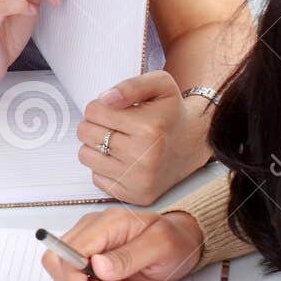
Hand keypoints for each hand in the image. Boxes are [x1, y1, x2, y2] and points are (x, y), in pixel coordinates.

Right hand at [40, 206, 204, 280]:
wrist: (181, 242)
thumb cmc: (173, 241)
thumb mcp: (160, 247)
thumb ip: (128, 257)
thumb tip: (96, 265)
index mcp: (106, 223)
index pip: (70, 251)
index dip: (74, 279)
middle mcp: (90, 230)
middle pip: (55, 260)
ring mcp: (87, 242)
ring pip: (61, 271)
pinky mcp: (88, 256)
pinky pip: (72, 276)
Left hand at [77, 71, 209, 202]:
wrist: (194, 143)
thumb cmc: (172, 113)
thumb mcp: (160, 85)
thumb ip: (130, 86)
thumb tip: (105, 99)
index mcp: (148, 128)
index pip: (92, 111)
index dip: (101, 106)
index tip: (117, 110)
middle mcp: (144, 157)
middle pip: (85, 132)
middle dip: (97, 124)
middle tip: (118, 125)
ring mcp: (139, 180)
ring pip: (85, 155)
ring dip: (97, 146)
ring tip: (120, 141)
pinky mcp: (134, 196)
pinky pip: (96, 177)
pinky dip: (105, 167)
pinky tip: (125, 159)